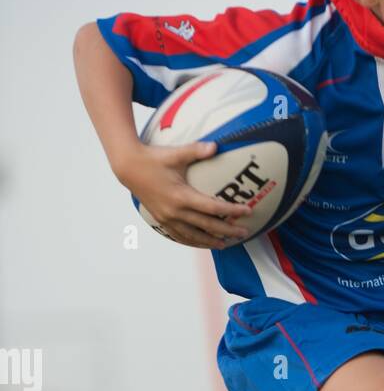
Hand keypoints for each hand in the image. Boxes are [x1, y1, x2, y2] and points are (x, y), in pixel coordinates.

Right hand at [113, 140, 252, 247]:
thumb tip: (216, 146)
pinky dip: (193, 241)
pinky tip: (203, 243)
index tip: (248, 212)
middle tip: (244, 233)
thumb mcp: (176, 153)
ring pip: (194, 236)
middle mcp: (175, 211)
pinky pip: (180, 236)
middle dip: (228, 231)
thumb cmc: (154, 158)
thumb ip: (197, 150)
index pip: (213, 208)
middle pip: (208, 226)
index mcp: (182, 196)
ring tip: (226, 244)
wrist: (129, 167)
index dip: (232, 211)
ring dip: (211, 241)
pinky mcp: (161, 220)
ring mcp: (168, 218)